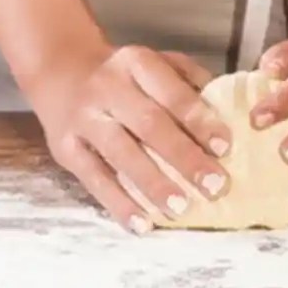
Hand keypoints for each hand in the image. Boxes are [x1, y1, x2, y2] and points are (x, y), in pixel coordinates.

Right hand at [29, 44, 231, 232]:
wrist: (58, 69)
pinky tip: (142, 224)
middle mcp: (108, 88)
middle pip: (149, 124)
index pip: (171, 92)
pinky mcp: (65, 149)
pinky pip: (94, 179)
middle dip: (184, 157)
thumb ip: (190, 81)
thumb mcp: (154, 62)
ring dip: (153, 184)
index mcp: (136, 63)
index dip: (198, 120)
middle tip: (215, 186)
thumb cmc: (123, 75)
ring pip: (120, 153)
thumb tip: (228, 113)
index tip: (225, 147)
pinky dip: (118, 204)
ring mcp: (84, 119)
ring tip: (181, 209)